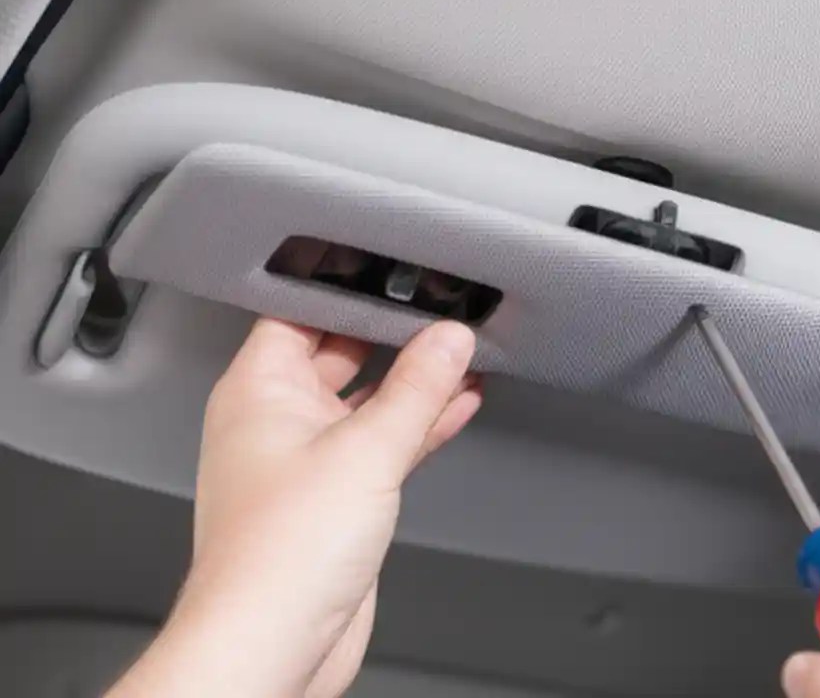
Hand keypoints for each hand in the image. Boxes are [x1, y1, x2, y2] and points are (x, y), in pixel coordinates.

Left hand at [108, 318, 481, 697]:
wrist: (274, 642)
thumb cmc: (278, 555)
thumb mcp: (367, 449)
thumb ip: (416, 388)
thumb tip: (448, 340)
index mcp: (257, 390)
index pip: (300, 311)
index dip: (348, 289)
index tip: (400, 276)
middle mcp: (275, 421)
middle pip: (339, 353)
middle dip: (391, 336)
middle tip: (442, 313)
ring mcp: (306, 460)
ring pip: (367, 401)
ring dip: (413, 384)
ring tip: (464, 358)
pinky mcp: (336, 498)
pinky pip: (382, 445)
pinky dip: (418, 425)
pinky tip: (457, 407)